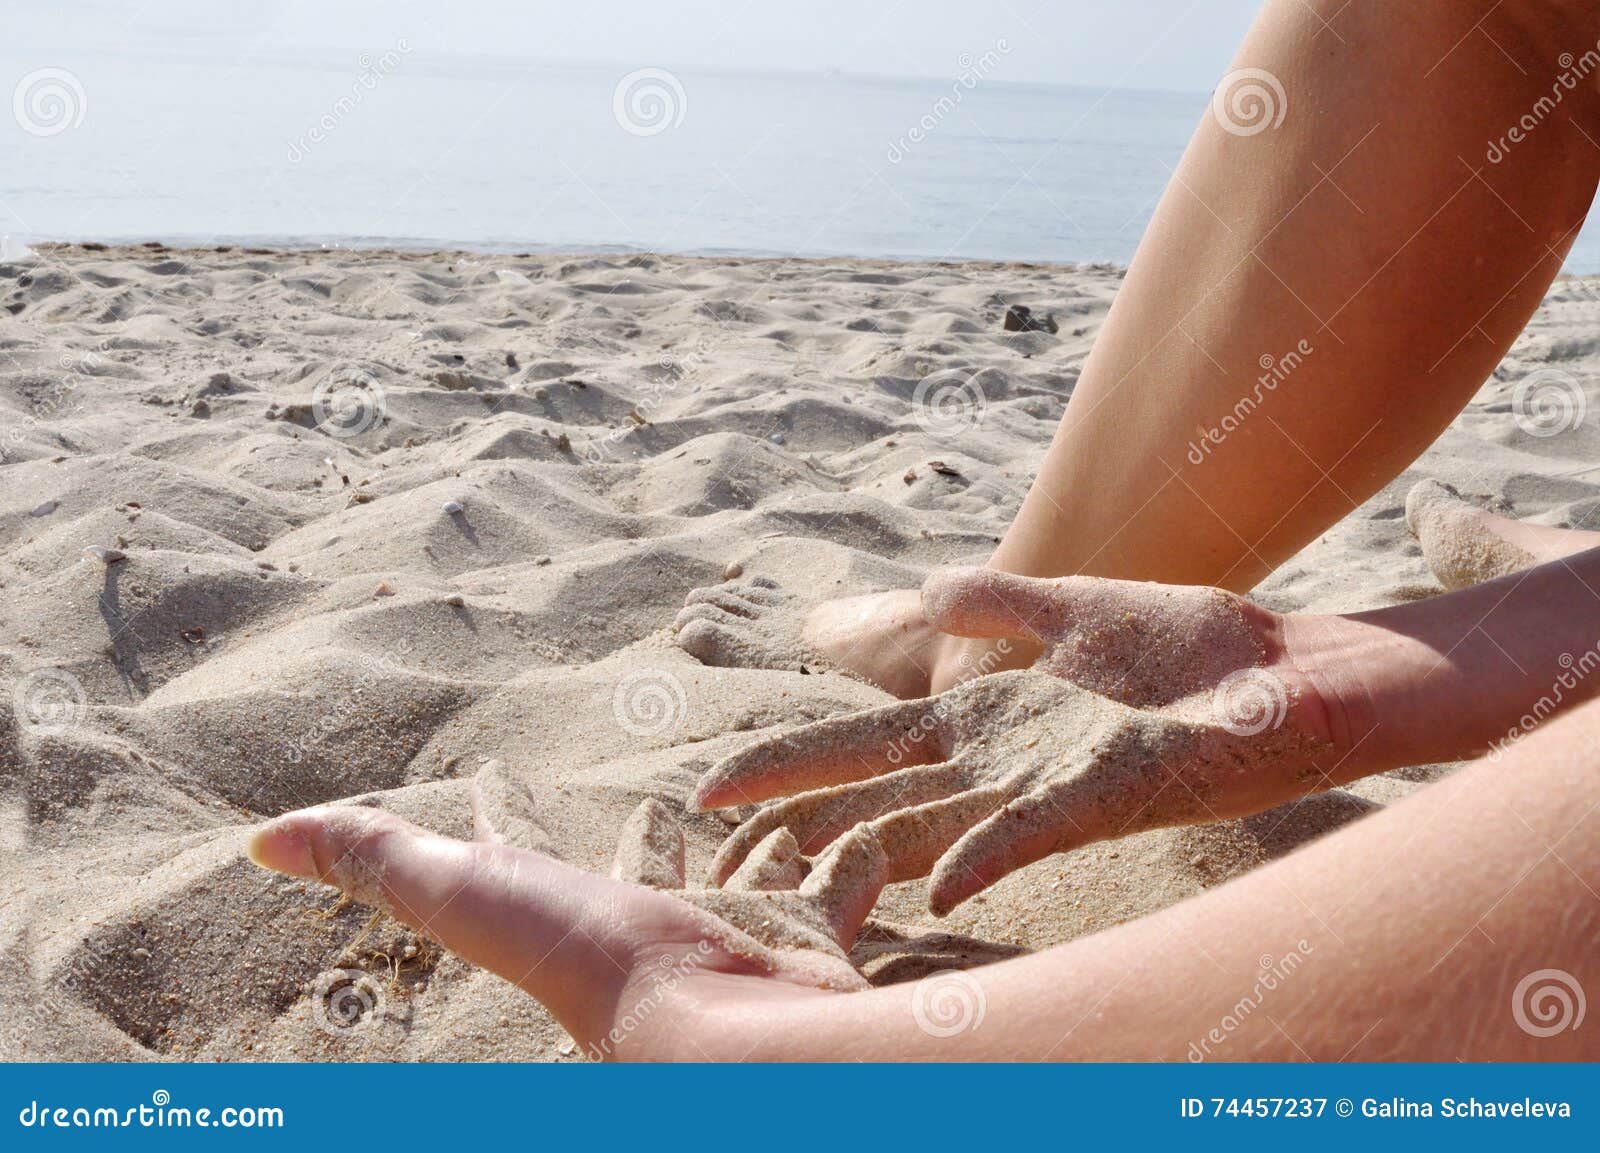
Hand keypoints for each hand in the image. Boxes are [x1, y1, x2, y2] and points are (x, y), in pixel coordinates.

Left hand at [247, 769, 885, 1059]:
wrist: (737, 1054)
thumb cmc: (604, 970)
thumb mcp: (473, 897)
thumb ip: (381, 863)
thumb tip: (261, 840)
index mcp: (573, 917)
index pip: (527, 855)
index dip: (508, 818)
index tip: (497, 774)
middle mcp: (654, 935)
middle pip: (651, 869)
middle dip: (658, 837)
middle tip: (670, 799)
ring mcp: (734, 946)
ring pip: (748, 878)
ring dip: (757, 849)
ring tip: (776, 817)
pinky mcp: (808, 953)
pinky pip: (833, 897)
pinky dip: (849, 870)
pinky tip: (867, 837)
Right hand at [695, 568, 1333, 913]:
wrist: (1291, 671)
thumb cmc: (1194, 648)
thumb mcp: (1075, 609)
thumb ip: (998, 602)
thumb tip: (921, 594)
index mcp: (981, 722)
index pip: (857, 752)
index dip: (782, 769)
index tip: (707, 794)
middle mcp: (996, 767)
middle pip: (870, 807)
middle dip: (790, 833)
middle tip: (711, 872)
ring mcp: (1042, 788)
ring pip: (926, 834)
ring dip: (856, 863)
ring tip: (781, 892)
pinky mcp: (1100, 797)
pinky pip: (1024, 834)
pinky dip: (979, 856)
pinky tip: (936, 884)